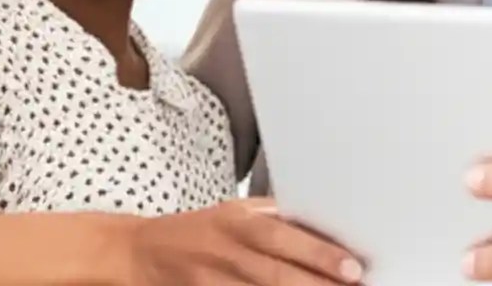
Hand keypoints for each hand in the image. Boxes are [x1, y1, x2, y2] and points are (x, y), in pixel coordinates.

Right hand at [128, 198, 363, 284]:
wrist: (139, 251)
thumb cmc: (199, 231)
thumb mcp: (236, 213)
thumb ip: (276, 220)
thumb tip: (324, 230)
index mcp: (237, 221)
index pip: (284, 237)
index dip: (319, 253)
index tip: (352, 267)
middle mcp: (224, 250)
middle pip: (277, 274)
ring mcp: (211, 280)